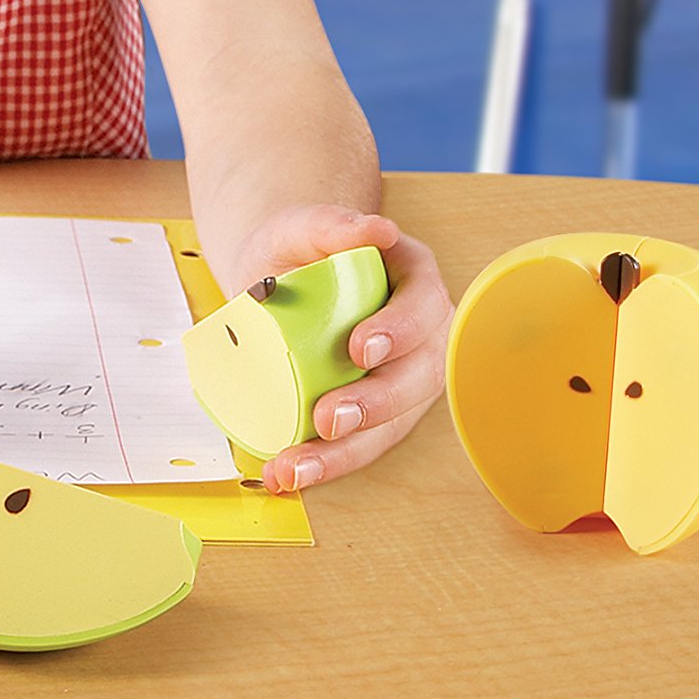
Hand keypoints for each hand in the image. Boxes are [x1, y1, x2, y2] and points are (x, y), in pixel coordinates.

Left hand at [225, 204, 450, 492]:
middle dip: (377, 405)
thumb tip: (376, 228)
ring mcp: (400, 379)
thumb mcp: (301, 226)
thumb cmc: (295, 249)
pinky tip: (288, 475)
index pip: (423, 309)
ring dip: (346, 453)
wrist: (274, 277)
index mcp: (414, 283)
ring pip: (391, 425)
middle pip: (418, 378)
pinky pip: (359, 444)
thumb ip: (331, 223)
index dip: (400, 332)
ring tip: (296, 468)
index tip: (361, 349)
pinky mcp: (373, 414)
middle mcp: (420, 337)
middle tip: (329, 419)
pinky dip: (324, 463)